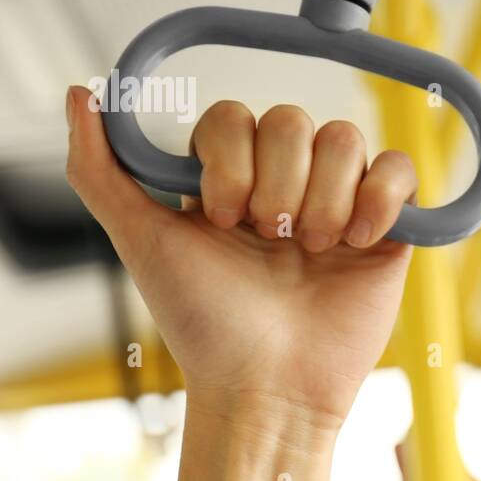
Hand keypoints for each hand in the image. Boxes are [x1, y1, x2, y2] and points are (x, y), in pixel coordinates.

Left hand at [65, 86, 416, 449]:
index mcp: (229, 178)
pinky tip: (357, 240)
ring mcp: (339, 201)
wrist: (269, 387)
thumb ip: (100, 171)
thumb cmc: (205, 325)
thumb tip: (80, 93)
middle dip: (278, 184)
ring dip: (324, 197)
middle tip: (271, 239)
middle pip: (293, 119)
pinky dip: (380, 197)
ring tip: (313, 251)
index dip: (230, 160)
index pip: (234, 117)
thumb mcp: (142, 243)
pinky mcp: (388, 226)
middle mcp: (285, 182)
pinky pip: (400, 170)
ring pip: (345, 138)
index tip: (222, 218)